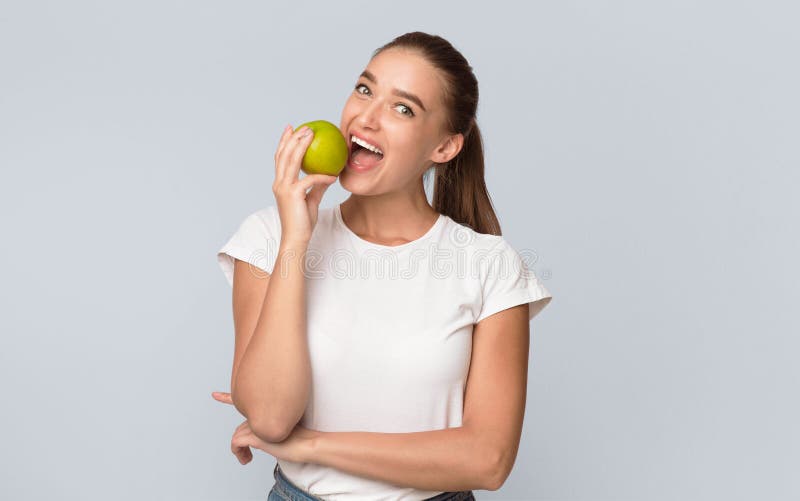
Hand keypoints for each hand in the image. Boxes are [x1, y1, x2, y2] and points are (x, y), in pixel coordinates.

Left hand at [212, 391, 318, 464]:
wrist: (308, 443)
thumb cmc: (299, 438)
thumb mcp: (282, 430)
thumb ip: (270, 428)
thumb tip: (262, 438)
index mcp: (268, 409)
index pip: (242, 401)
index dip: (227, 398)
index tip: (216, 395)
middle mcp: (261, 412)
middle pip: (241, 427)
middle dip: (240, 441)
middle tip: (246, 456)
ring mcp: (258, 422)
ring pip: (237, 435)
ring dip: (240, 450)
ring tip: (248, 459)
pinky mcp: (256, 435)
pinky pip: (235, 443)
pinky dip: (238, 453)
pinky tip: (246, 459)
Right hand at [273, 124, 337, 243]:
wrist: (296, 239)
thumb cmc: (303, 223)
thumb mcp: (312, 200)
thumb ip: (317, 186)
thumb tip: (328, 174)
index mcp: (281, 184)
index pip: (280, 158)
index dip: (284, 142)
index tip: (291, 129)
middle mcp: (279, 184)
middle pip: (284, 155)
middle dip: (293, 138)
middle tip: (305, 127)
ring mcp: (284, 188)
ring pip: (292, 161)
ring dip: (302, 145)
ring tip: (312, 134)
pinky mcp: (293, 194)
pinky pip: (310, 180)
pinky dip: (322, 177)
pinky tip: (333, 176)